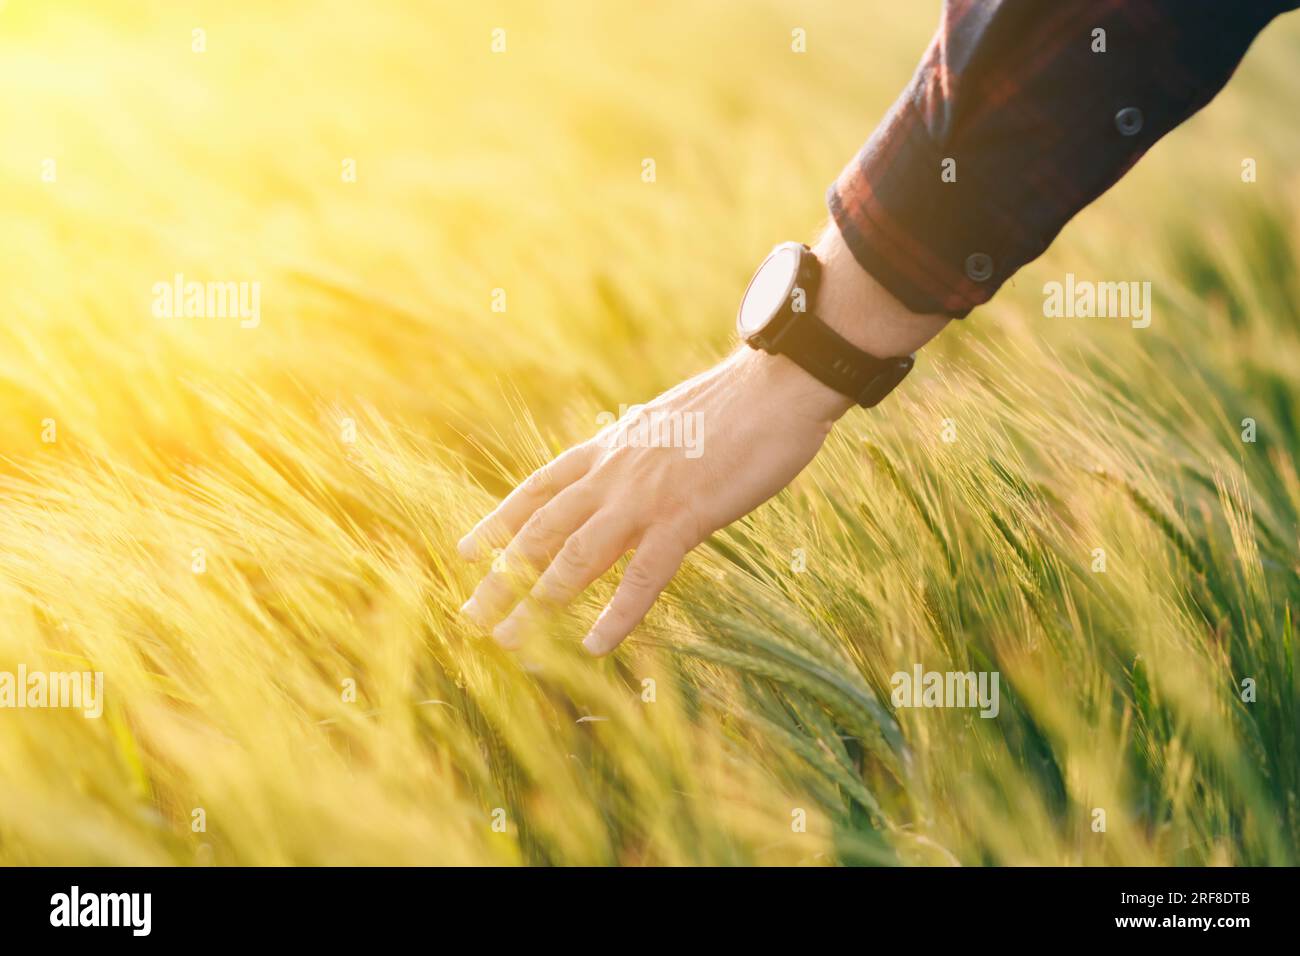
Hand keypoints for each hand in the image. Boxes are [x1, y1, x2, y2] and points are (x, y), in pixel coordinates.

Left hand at [457, 346, 850, 653]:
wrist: (777, 383)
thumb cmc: (735, 403)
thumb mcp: (667, 423)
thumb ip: (640, 451)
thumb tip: (632, 462)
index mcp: (610, 448)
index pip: (538, 489)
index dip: (499, 522)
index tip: (468, 552)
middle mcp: (613, 473)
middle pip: (542, 531)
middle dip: (503, 577)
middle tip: (472, 617)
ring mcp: (645, 496)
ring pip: (577, 556)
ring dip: (540, 602)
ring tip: (511, 641)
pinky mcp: (685, 517)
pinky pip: (642, 575)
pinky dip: (617, 614)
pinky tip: (596, 645)